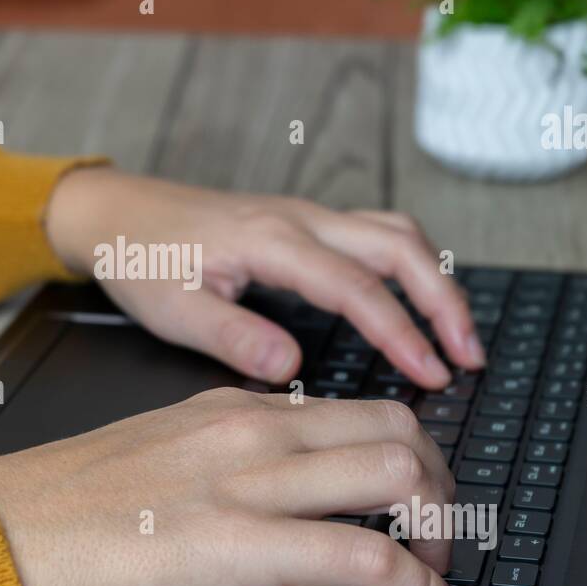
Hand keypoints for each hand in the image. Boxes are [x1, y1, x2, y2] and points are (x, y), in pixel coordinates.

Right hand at [0, 388, 467, 585]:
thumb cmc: (57, 511)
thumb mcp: (154, 464)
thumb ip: (216, 468)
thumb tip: (266, 504)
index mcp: (228, 410)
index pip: (352, 410)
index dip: (407, 454)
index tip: (417, 497)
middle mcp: (250, 432)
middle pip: (396, 428)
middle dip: (442, 484)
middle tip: (443, 536)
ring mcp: (248, 483)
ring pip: (397, 473)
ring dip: (441, 532)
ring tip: (439, 578)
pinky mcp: (238, 544)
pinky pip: (363, 556)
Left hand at [45, 167, 483, 389]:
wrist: (115, 211)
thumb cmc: (139, 257)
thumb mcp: (172, 307)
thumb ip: (232, 335)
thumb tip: (290, 367)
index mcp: (272, 241)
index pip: (357, 288)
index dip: (402, 333)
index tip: (433, 374)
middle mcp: (299, 219)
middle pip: (399, 245)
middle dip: (444, 300)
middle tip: (470, 356)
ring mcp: (304, 217)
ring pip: (394, 233)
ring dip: (434, 279)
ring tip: (459, 335)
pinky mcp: (302, 224)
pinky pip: (374, 234)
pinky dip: (409, 266)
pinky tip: (415, 302)